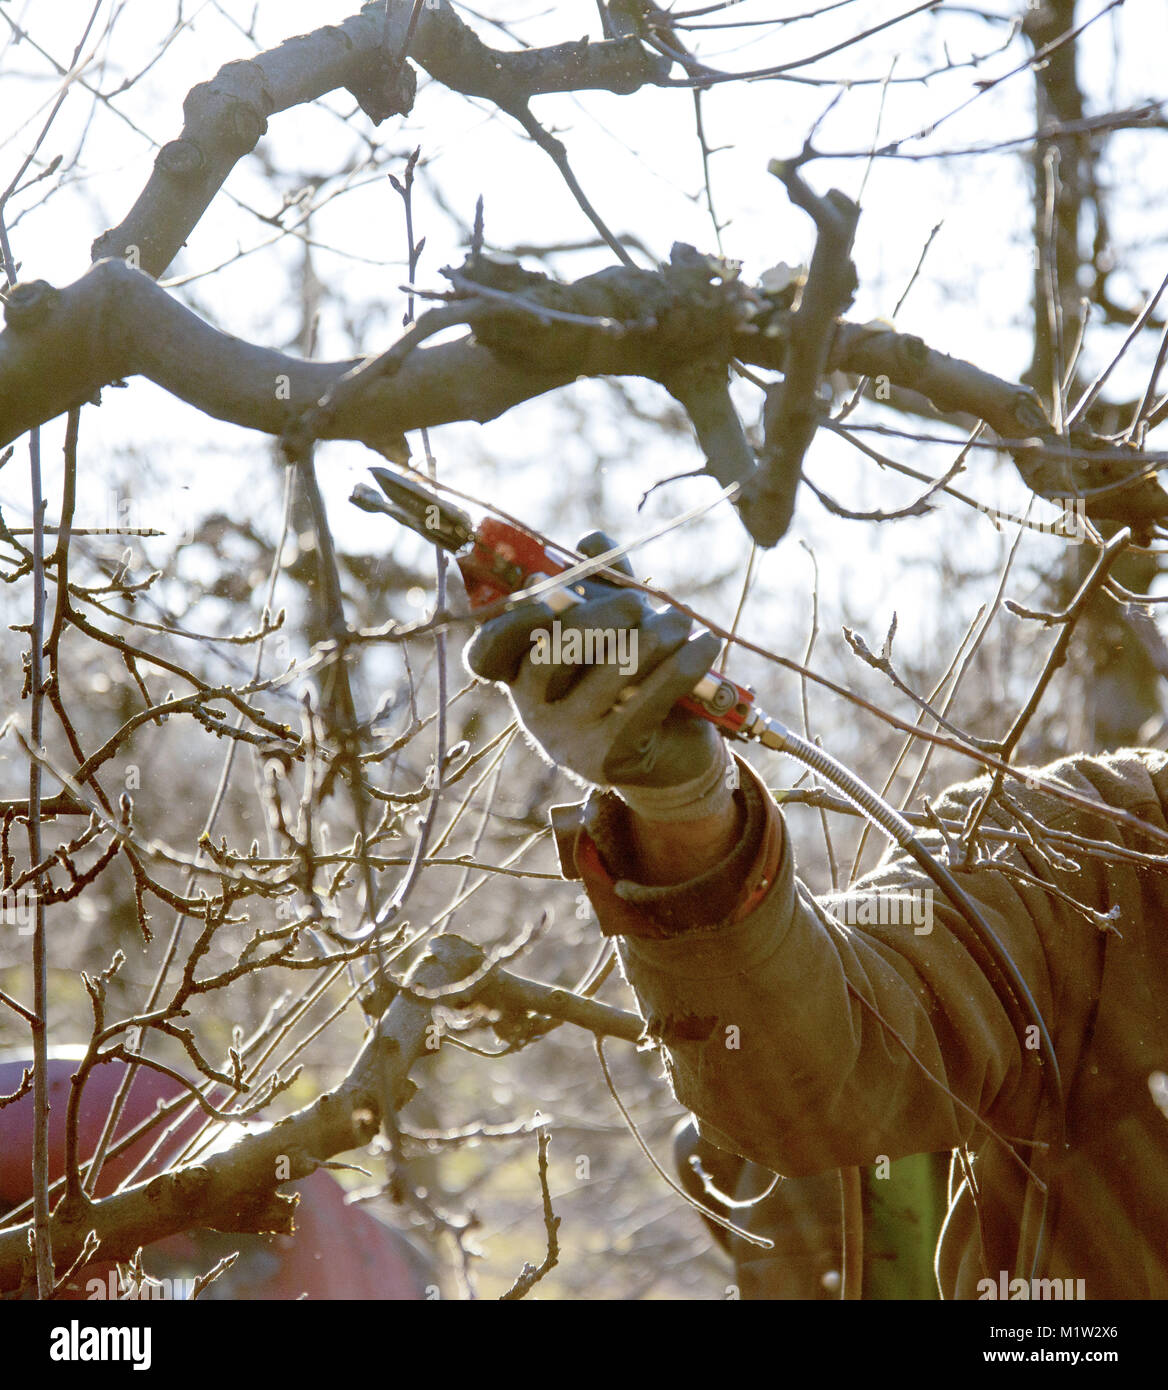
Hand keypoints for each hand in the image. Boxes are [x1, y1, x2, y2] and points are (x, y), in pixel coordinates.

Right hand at [464, 533, 732, 821]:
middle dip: (603, 616)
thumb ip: (600, 585)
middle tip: (640, 603)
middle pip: (553, 652)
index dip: (511, 622)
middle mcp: (534, 710)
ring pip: (612, 669)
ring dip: (657, 633)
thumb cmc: (633, 680)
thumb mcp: (612, 630)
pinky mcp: (613, 757)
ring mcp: (570, 739)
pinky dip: (684, 664)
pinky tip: (705, 644)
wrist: (669, 755)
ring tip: (682, 621)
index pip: (487, 653)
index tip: (545, 598)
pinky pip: (651, 697)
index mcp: (521, 675)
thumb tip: (590, 540)